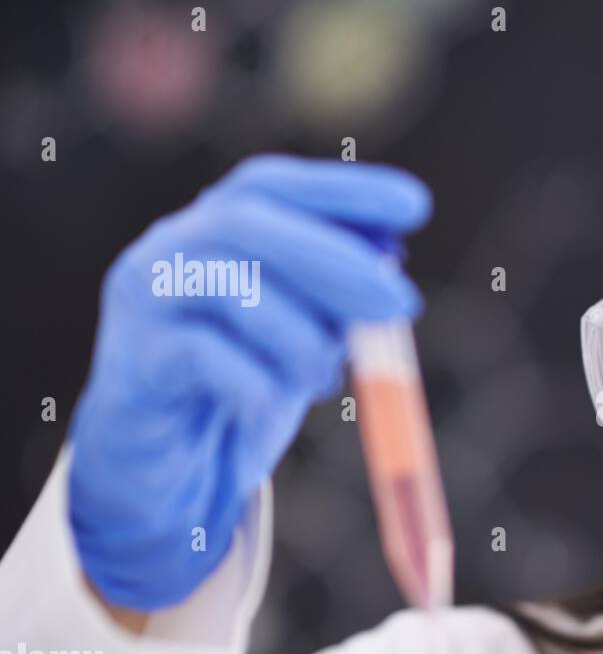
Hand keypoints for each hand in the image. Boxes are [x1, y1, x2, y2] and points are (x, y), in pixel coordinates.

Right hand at [68, 155, 431, 610]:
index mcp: (213, 227)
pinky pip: (205, 358)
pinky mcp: (136, 363)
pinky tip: (274, 406)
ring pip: (230, 289)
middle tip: (401, 302)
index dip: (343, 190)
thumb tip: (392, 258)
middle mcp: (170, 248)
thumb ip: (340, 295)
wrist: (172, 468)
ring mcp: (145, 301)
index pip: (272, 185)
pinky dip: (256, 382)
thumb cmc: (248, 385)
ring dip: (301, 336)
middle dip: (336, 258)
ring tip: (328, 380)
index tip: (416, 206)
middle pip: (249, 223)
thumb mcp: (307, 333)